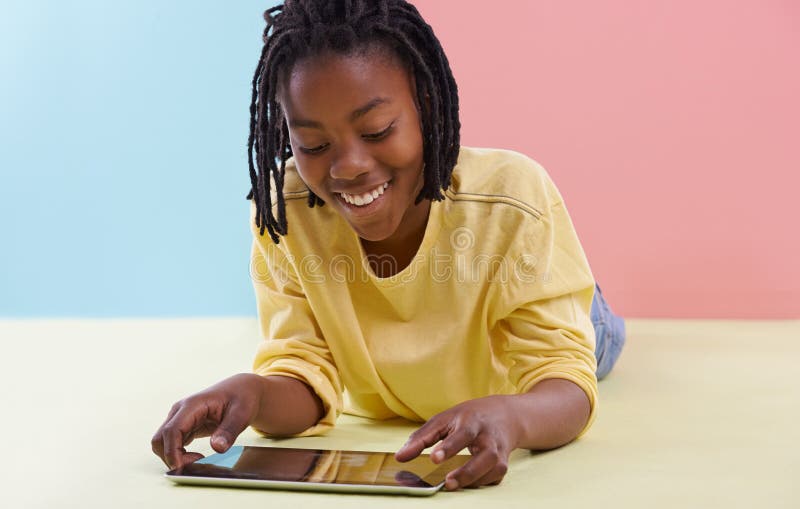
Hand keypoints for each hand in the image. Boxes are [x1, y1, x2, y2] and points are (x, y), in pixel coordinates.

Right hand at [151, 373, 262, 469]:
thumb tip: (217, 448)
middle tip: (196, 464)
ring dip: (175, 456)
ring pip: (163, 443)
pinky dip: (179, 454)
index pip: (171, 430)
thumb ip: (229, 431)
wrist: (242, 390)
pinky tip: (197, 457)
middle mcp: (180, 411)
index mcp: (192, 405)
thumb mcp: (242, 414)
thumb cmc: (242, 398)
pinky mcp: (184, 426)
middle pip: (160, 439)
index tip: (183, 467)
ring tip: (199, 459)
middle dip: (172, 457)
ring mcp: (180, 418)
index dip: (173, 452)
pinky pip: (172, 443)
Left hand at [394, 395, 520, 489]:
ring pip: (493, 468)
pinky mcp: (504, 464)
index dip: (449, 447)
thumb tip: (400, 458)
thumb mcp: (444, 420)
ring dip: (474, 479)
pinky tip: (467, 483)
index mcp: (472, 421)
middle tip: (448, 482)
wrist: (505, 415)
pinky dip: (481, 482)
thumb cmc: (469, 417)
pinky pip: (494, 478)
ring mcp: (499, 451)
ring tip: (451, 485)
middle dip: (468, 470)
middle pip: (485, 455)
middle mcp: (489, 436)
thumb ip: (421, 438)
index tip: (434, 458)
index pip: (462, 434)